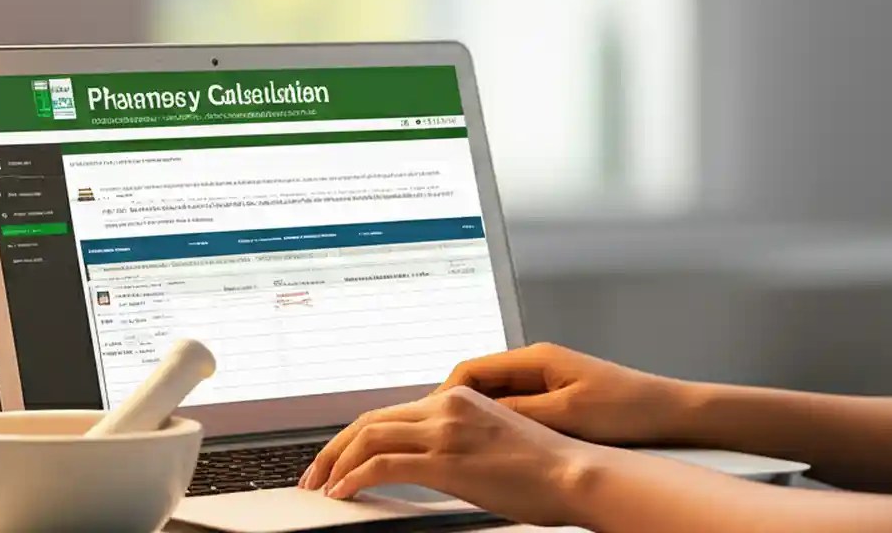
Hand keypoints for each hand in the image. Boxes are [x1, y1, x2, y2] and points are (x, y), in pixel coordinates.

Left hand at [299, 386, 597, 525]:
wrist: (575, 472)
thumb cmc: (547, 465)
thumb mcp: (496, 438)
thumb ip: (460, 439)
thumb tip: (433, 459)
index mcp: (459, 398)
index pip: (392, 412)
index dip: (357, 434)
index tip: (340, 456)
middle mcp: (447, 406)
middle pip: (371, 420)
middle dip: (335, 447)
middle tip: (316, 472)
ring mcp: (445, 431)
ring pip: (369, 437)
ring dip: (336, 463)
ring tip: (321, 485)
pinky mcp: (445, 460)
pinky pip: (382, 465)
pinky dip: (354, 477)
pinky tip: (343, 493)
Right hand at [435, 342, 690, 445]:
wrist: (670, 413)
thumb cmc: (627, 409)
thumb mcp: (568, 414)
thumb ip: (520, 412)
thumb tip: (475, 414)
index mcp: (536, 359)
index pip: (471, 369)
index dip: (444, 394)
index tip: (425, 417)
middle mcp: (537, 364)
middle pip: (477, 381)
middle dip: (450, 406)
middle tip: (428, 433)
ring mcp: (547, 380)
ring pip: (494, 396)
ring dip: (472, 416)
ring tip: (452, 443)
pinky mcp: (557, 398)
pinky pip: (513, 408)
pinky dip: (496, 423)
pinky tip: (491, 445)